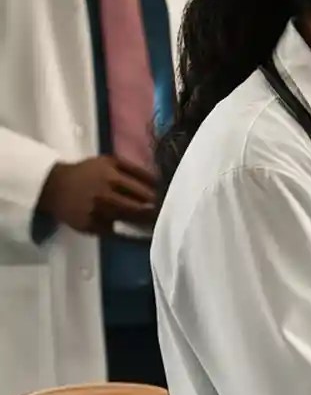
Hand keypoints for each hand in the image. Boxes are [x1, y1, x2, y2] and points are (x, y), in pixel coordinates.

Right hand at [36, 156, 157, 235]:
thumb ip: (135, 169)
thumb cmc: (88, 172)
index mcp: (111, 177)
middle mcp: (104, 196)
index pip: (143, 190)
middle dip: (155, 211)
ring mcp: (96, 213)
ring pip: (128, 221)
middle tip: (168, 213)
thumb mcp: (111, 162)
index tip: (171, 199)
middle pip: (138, 208)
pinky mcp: (90, 227)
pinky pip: (115, 232)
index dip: (159, 196)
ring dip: (145, 222)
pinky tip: (139, 232)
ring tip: (157, 221)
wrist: (54, 186)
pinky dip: (128, 232)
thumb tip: (161, 180)